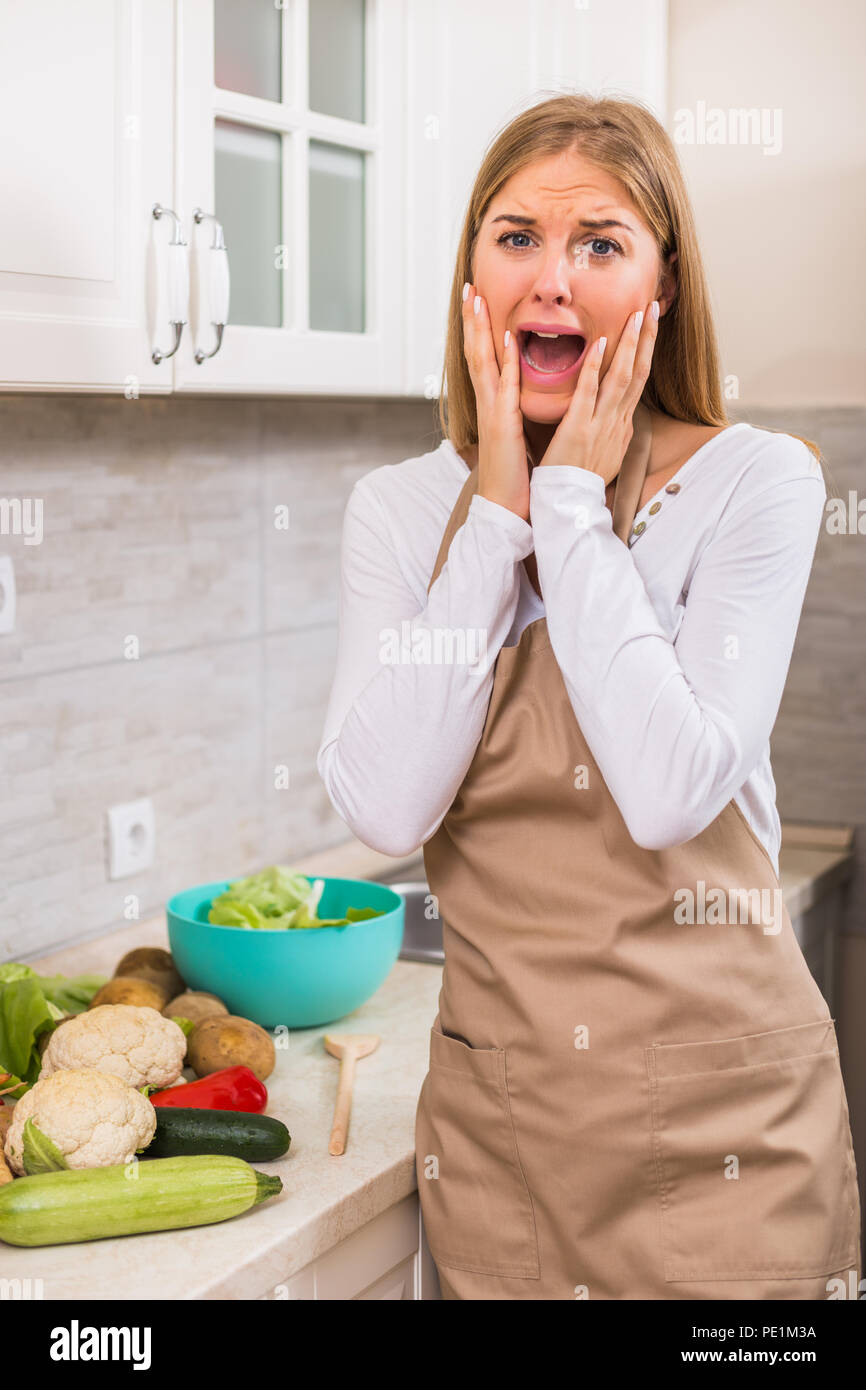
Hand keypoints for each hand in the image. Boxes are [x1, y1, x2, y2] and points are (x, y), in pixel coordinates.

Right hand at [461, 282, 529, 521]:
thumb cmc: (515, 476)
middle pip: (474, 352)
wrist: (505, 508)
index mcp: (493, 405)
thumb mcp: (515, 435)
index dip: (479, 330)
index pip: (483, 359)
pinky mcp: (503, 425)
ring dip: (478, 329)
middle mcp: (488, 404)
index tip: (477, 301)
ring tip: (475, 298)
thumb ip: (515, 412)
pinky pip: (505, 387)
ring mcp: (492, 412)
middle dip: (470, 319)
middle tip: (468, 287)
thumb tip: (520, 397)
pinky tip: (506, 338)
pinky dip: (504, 362)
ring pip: (482, 362)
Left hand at [535, 301, 658, 485]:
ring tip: (638, 315)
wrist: (570, 506)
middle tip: (654, 307)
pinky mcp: (579, 428)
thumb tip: (622, 419)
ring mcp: (600, 423)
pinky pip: (589, 392)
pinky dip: (596, 366)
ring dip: (631, 344)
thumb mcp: (607, 455)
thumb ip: (612, 432)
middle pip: (638, 372)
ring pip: (622, 377)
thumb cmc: (582, 481)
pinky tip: (602, 342)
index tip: (649, 325)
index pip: (638, 381)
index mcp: (621, 426)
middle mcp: (617, 421)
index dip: (645, 351)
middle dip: (647, 339)